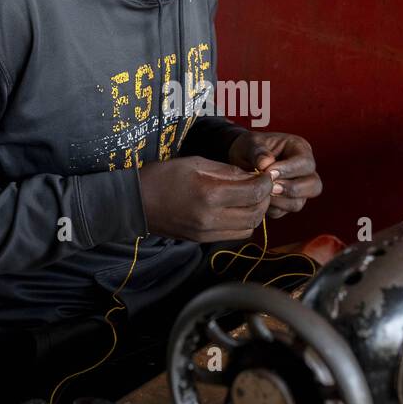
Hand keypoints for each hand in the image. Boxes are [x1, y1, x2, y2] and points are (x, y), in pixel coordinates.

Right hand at [137, 156, 274, 241]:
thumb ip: (228, 171)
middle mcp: (211, 218)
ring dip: (255, 212)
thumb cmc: (164, 176)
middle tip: (261, 185)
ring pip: (248, 227)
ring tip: (249, 197)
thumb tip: (252, 176)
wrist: (136, 202)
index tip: (266, 175)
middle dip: (264, 198)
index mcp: (211, 195)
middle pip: (256, 213)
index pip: (254, 193)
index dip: (266, 183)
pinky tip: (236, 209)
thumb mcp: (196, 163)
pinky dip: (242, 222)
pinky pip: (234, 234)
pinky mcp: (203, 240)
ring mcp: (207, 233)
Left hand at [227, 130, 321, 218]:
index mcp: (300, 149)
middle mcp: (304, 170)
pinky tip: (259, 199)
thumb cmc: (248, 148)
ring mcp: (298, 188)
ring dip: (279, 201)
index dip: (288, 170)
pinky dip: (271, 208)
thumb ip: (257, 151)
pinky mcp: (287, 202)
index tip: (267, 172)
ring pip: (299, 203)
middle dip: (291, 189)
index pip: (306, 163)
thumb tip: (265, 164)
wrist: (240, 161)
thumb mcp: (250, 143)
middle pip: (314, 185)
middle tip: (270, 187)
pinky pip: (284, 212)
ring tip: (263, 192)